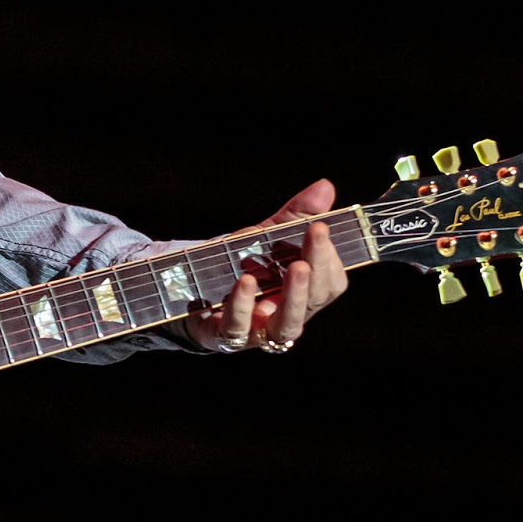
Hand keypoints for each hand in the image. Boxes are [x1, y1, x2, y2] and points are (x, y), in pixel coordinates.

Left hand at [185, 179, 347, 353]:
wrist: (192, 291)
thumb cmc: (240, 265)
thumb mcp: (267, 235)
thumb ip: (295, 214)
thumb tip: (325, 186)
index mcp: (303, 295)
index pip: (331, 284)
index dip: (331, 258)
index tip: (321, 226)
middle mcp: (287, 316)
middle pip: (314, 301)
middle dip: (319, 267)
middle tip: (316, 233)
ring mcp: (258, 331)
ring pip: (286, 325)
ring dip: (294, 296)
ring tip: (296, 266)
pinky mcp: (225, 335)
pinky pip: (238, 327)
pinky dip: (243, 305)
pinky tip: (245, 281)